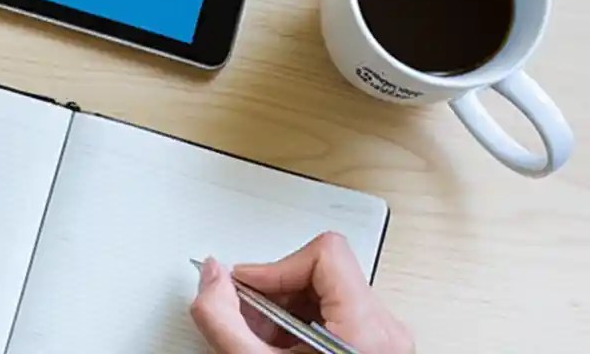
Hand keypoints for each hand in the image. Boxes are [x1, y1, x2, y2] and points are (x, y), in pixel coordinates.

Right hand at [191, 232, 413, 352]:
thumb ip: (223, 319)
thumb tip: (213, 278)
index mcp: (368, 331)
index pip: (325, 254)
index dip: (276, 265)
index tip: (247, 287)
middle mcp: (385, 332)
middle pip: (322, 272)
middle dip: (273, 294)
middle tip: (246, 318)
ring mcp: (383, 342)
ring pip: (325, 294)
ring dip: (282, 312)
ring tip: (261, 343)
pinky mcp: (372, 351)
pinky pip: (333, 317)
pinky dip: (297, 329)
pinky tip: (278, 352)